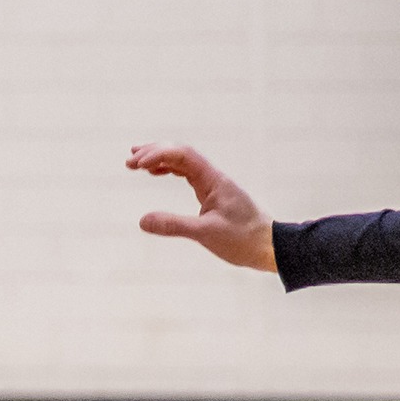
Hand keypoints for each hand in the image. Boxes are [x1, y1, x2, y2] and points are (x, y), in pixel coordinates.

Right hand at [125, 144, 277, 271]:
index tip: (137, 166)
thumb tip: (142, 220)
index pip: (183, 155)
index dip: (158, 155)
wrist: (270, 247)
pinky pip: (188, 174)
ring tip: (136, 163)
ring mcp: (214, 185)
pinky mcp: (213, 195)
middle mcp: (213, 178)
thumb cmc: (243, 240)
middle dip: (154, 153)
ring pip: (183, 162)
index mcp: (214, 181)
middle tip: (129, 161)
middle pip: (181, 153)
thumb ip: (173, 226)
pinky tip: (157, 174)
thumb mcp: (205, 234)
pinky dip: (170, 170)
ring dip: (160, 159)